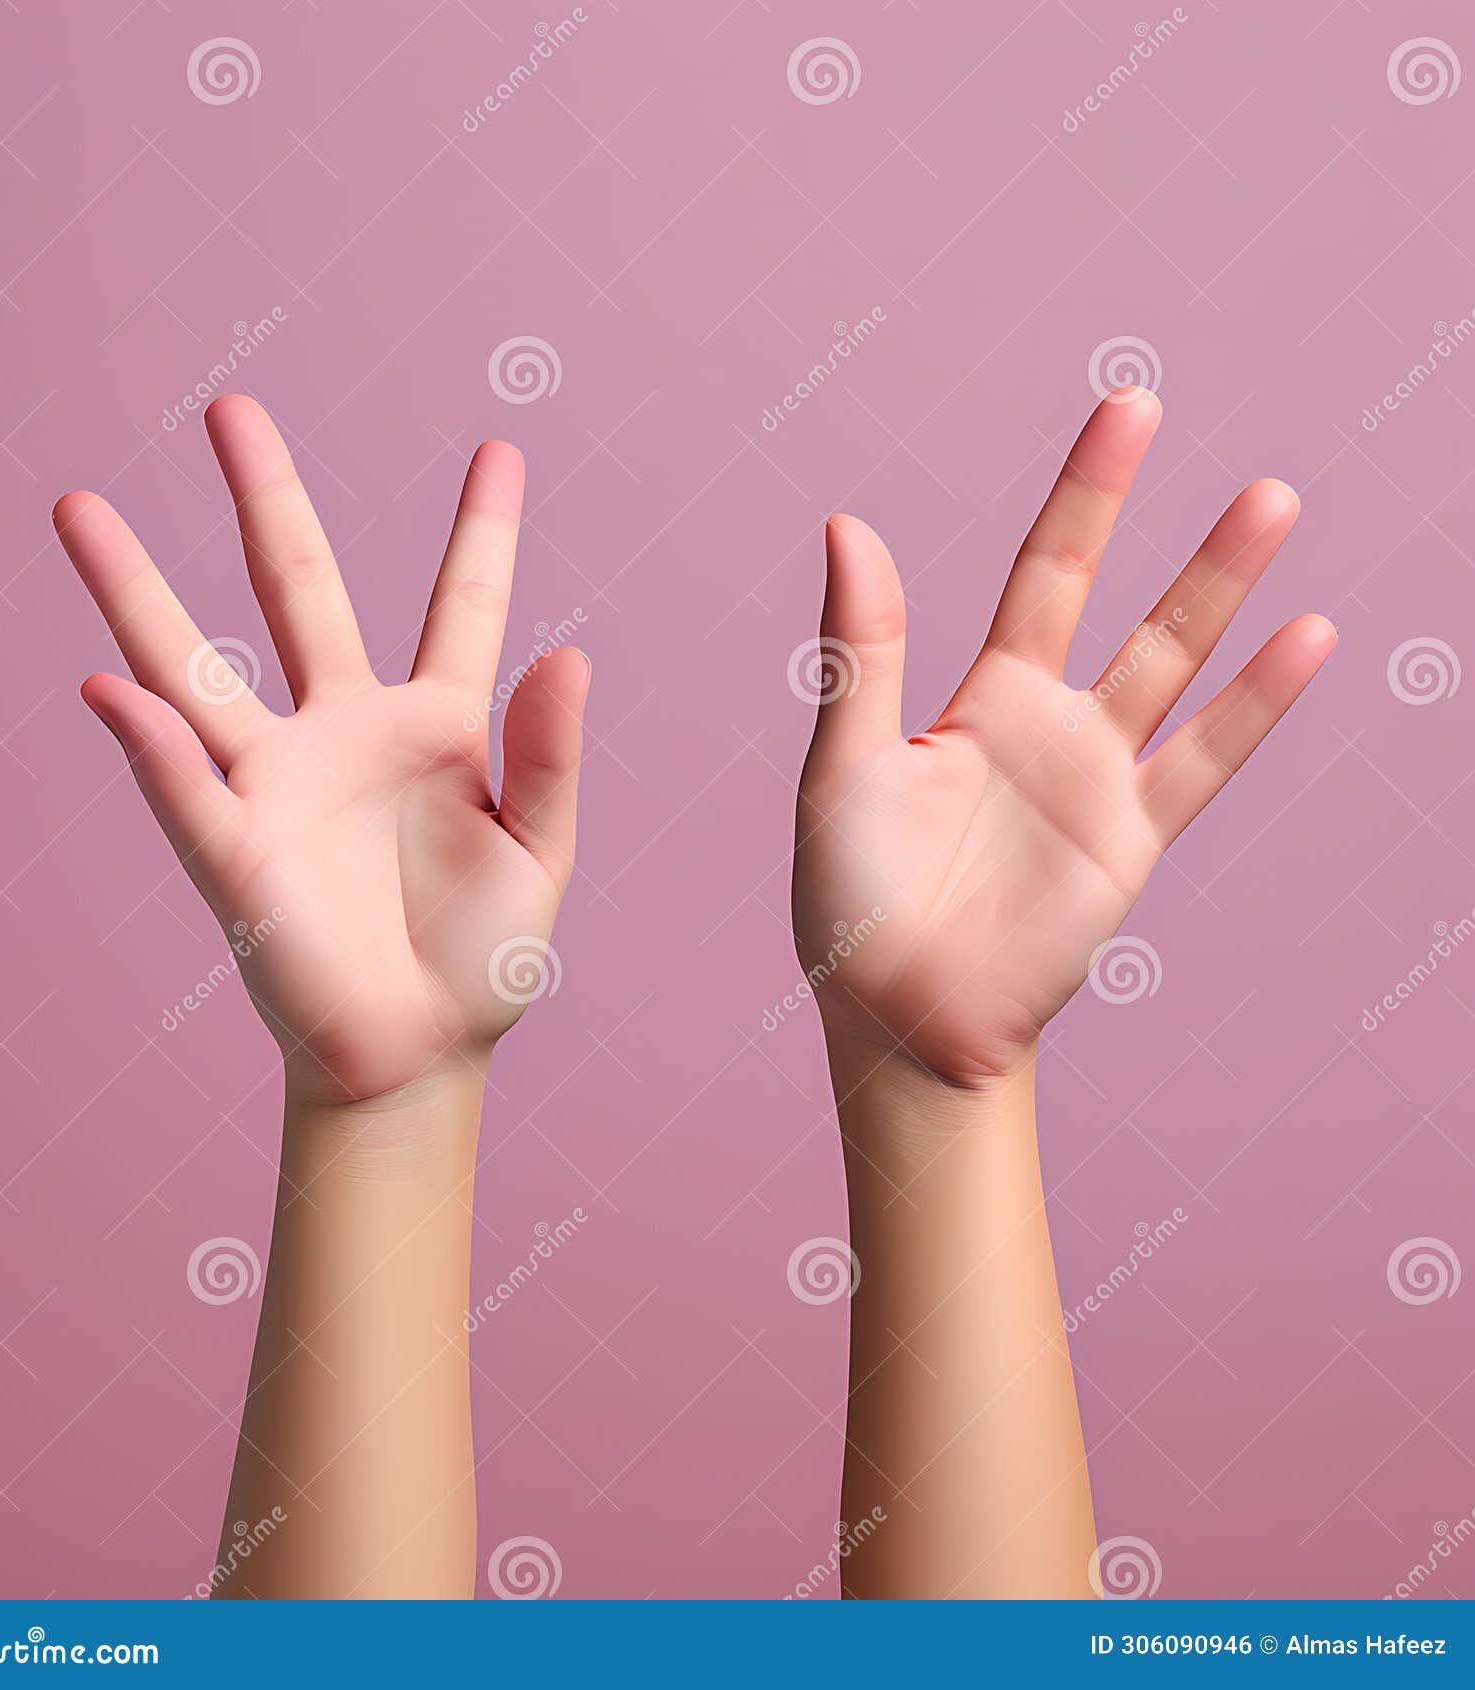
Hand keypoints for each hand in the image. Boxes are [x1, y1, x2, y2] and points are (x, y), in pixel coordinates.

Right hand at [57, 395, 588, 1105]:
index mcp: (437, 727)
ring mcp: (278, 782)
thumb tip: (570, 651)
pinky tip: (109, 686)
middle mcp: (345, 732)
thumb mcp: (542, 852)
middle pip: (298, 592)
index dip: (483, 531)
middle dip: (266, 500)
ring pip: (195, 665)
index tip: (502, 449)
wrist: (419, 1052)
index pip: (463, 607)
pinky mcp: (233, 849)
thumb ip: (549, 756)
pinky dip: (149, 742)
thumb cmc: (485, 956)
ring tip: (79, 508)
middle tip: (229, 407)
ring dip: (135, 590)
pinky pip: (182, 785)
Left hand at [792, 387, 1333, 1090]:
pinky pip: (1202, 762)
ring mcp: (1099, 781)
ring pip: (1177, 664)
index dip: (1088, 493)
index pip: (1047, 570)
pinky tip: (1309, 639)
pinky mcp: (1131, 842)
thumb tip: (847, 523)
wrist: (900, 1014)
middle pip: (1122, 602)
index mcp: (980, 701)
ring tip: (1272, 502)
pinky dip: (1256, 705)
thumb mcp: (845, 763)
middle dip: (1158, 524)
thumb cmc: (853, 898)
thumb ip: (861, 651)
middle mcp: (1050, 727)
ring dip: (1225, 588)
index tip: (1129, 409)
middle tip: (1209, 439)